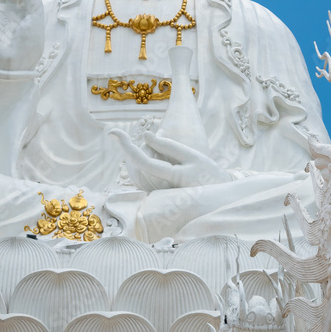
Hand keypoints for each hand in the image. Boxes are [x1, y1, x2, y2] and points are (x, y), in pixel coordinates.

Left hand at [110, 128, 232, 191]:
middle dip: (146, 144)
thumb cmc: (207, 174)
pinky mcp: (155, 194)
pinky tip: (160, 153)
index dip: (127, 147)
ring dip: (147, 150)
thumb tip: (146, 135)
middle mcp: (161, 190)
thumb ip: (167, 146)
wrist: (217, 198)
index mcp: (173, 178)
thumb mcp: (192, 156)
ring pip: (140, 166)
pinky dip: (148, 158)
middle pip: (141, 160)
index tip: (113, 132)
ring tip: (163, 141)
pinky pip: (143, 172)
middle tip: (161, 133)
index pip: (143, 161)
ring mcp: (157, 193)